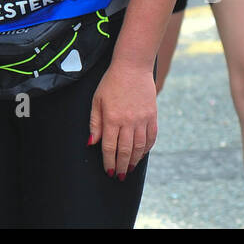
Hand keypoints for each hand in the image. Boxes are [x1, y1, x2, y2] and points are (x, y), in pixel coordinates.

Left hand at [88, 59, 157, 177]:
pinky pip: (151, 137)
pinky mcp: (152, 116)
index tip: (109, 171)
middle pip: (125, 150)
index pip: (109, 146)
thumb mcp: (97, 100)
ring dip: (135, 161)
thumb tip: (91, 143)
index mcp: (112, 118)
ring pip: (139, 147)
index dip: (109, 161)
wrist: (132, 66)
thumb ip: (95, 122)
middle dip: (122, 166)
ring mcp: (142, 119)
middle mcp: (128, 121)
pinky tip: (142, 154)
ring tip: (130, 169)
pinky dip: (147, 148)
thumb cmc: (111, 82)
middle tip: (120, 176)